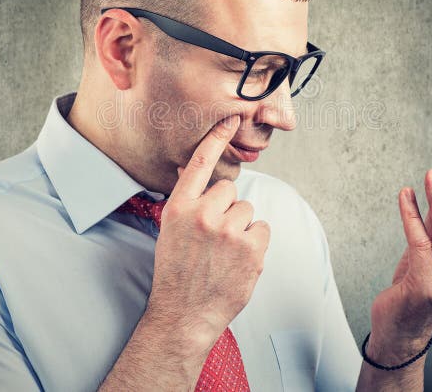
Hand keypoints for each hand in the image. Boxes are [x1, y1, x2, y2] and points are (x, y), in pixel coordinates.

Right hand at [144, 114, 270, 352]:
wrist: (184, 313)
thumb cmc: (176, 272)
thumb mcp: (169, 230)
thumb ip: (186, 203)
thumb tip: (192, 175)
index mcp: (178, 208)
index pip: (199, 164)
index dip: (216, 138)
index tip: (231, 118)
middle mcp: (202, 214)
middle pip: (230, 190)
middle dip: (226, 209)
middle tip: (214, 237)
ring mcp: (228, 231)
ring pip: (247, 210)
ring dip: (241, 228)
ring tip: (224, 253)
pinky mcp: (250, 248)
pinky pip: (262, 228)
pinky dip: (255, 243)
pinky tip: (238, 260)